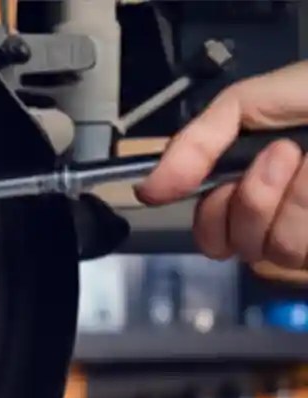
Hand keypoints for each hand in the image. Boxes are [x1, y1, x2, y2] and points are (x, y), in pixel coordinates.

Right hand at [136, 60, 307, 266]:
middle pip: (236, 249)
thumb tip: (147, 189)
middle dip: (250, 201)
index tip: (220, 182)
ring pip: (274, 253)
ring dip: (290, 200)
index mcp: (254, 186)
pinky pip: (301, 252)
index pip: (210, 233)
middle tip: (281, 156)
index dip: (210, 218)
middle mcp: (283, 217)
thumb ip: (195, 142)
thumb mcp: (248, 102)